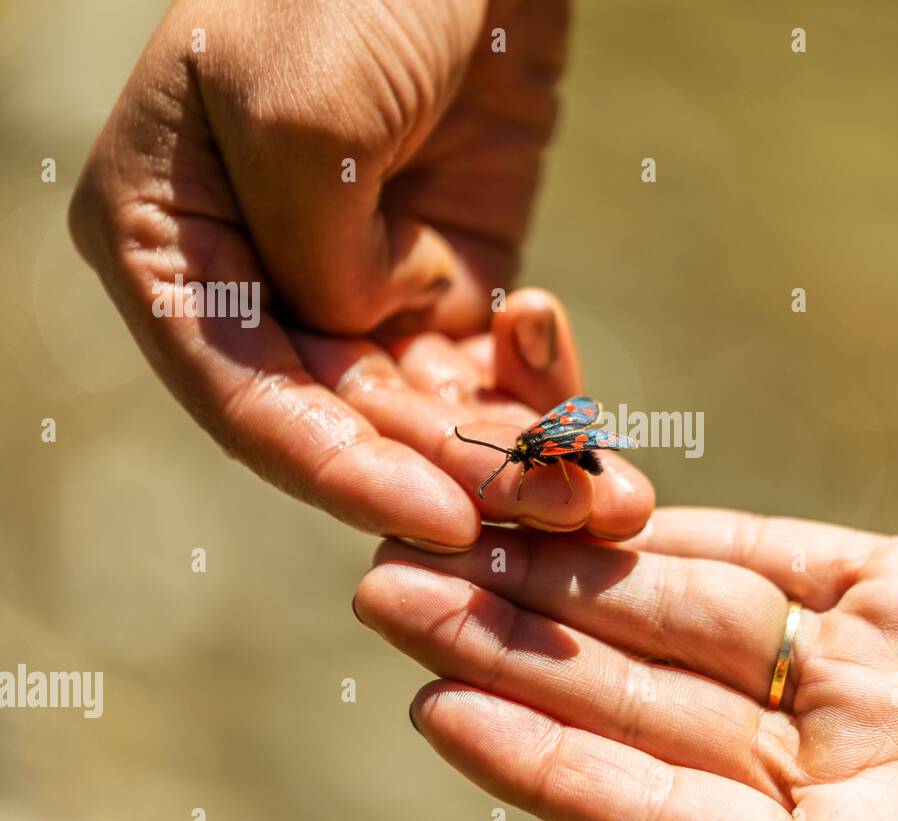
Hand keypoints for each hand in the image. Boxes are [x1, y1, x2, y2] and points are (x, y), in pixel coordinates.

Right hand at [69, 0, 651, 544]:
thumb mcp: (301, 110)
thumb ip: (312, 256)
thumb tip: (358, 338)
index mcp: (176, 244)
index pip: (246, 398)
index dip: (341, 473)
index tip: (445, 521)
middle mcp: (258, 282)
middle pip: (351, 423)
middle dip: (460, 477)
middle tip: (565, 519)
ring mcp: (359, 285)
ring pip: (430, 415)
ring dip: (518, 462)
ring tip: (610, 499)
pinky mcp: (450, 279)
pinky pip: (490, 374)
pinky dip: (540, 402)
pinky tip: (589, 415)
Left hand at [354, 508, 897, 820]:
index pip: (663, 819)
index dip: (552, 759)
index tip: (438, 704)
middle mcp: (838, 780)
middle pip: (645, 706)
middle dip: (521, 647)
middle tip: (394, 591)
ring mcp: (869, 682)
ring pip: (688, 620)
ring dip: (578, 573)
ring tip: (463, 524)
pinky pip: (779, 556)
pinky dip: (689, 531)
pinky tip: (600, 504)